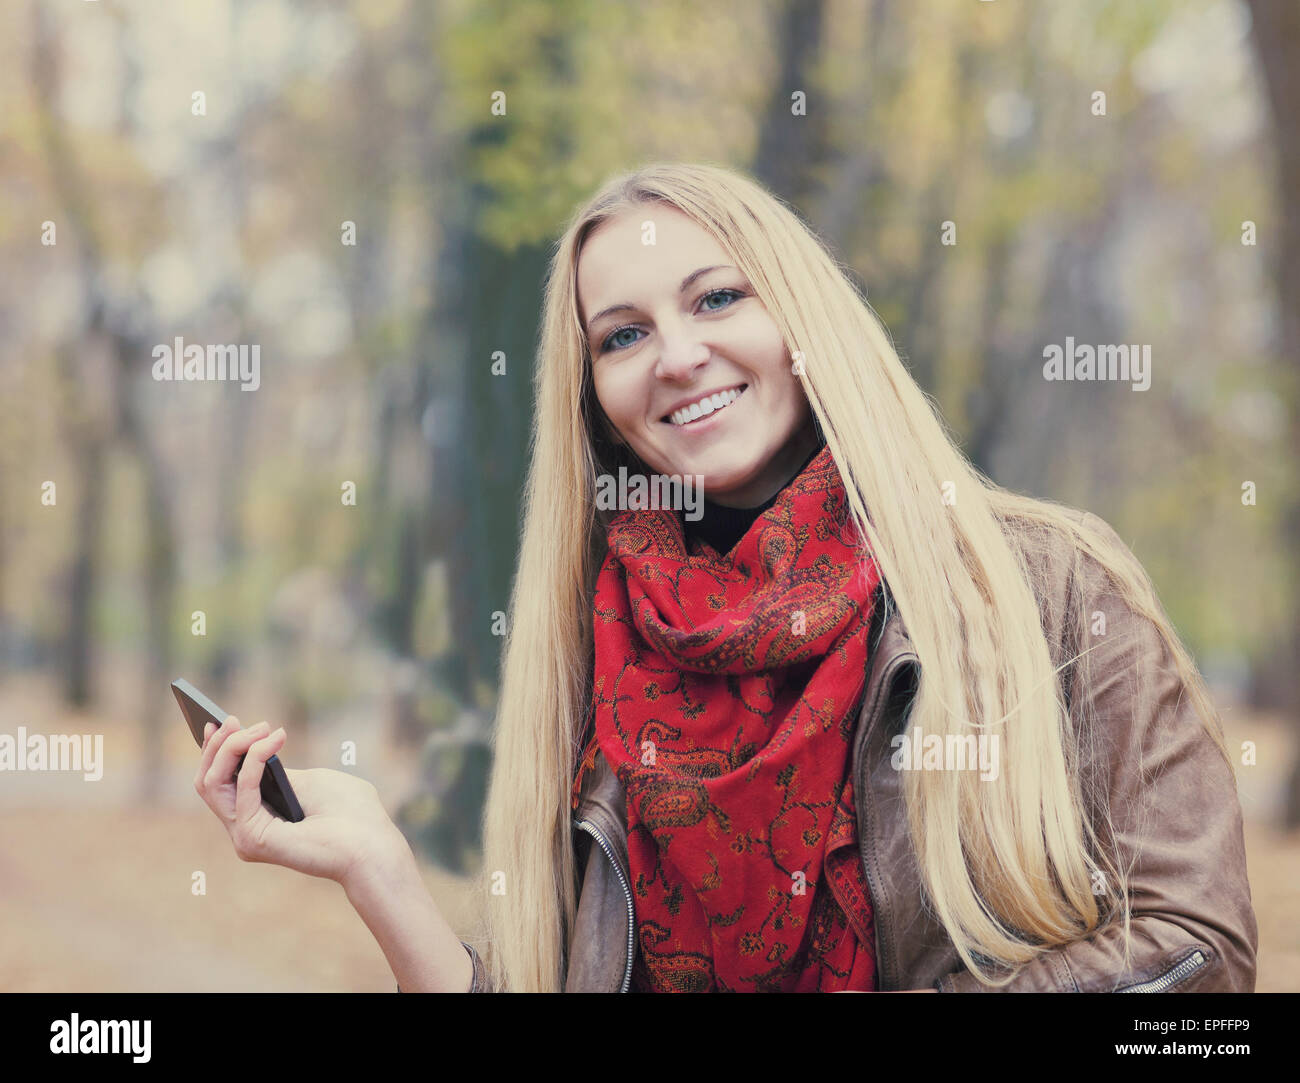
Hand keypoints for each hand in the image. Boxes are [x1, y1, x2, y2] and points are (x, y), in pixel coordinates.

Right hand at [193, 715, 407, 884]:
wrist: (371, 844)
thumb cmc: (351, 812)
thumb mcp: (312, 782)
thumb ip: (280, 772)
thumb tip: (256, 752)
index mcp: (260, 816)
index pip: (221, 784)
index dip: (215, 752)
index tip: (218, 722)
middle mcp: (246, 828)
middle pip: (209, 782)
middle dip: (218, 745)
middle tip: (234, 719)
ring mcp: (246, 835)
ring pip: (213, 784)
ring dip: (233, 747)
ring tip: (260, 727)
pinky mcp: (253, 837)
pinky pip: (243, 788)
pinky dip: (254, 758)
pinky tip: (273, 739)